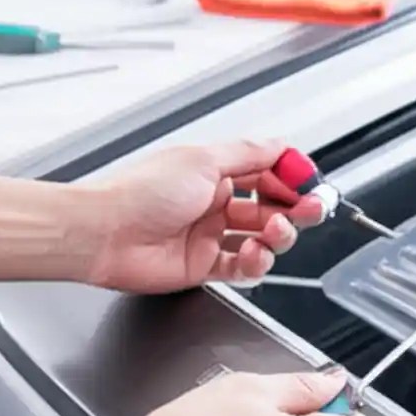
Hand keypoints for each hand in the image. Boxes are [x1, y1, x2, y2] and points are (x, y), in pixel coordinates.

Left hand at [85, 141, 327, 293]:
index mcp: (214, 173)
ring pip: (263, 239)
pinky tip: (254, 254)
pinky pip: (244, 267)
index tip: (310, 183)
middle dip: (295, 209)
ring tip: (274, 232)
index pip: (268, 172)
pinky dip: (256, 262)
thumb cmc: (140, 193)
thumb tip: (283, 147)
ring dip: (278, 236)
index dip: (292, 178)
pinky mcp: (205, 266)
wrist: (104, 234)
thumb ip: (250, 154)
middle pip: (272, 207)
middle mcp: (215, 203)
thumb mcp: (203, 160)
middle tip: (309, 210)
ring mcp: (211, 236)